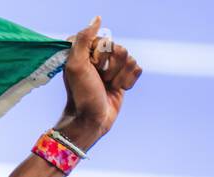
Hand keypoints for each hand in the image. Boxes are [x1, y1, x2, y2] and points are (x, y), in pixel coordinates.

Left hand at [56, 16, 141, 150]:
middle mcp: (99, 58)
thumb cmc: (81, 94)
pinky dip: (129, 81)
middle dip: (112, 67)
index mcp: (86, 52)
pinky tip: (117, 90)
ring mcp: (112, 68)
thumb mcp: (76, 65)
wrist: (91, 120)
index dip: (101, 55)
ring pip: (130, 59)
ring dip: (120, 76)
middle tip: (100, 80)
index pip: (105, 40)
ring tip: (107, 87)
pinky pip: (137, 69)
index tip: (91, 68)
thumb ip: (83, 39)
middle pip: (120, 49)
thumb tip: (97, 19)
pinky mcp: (123, 78)